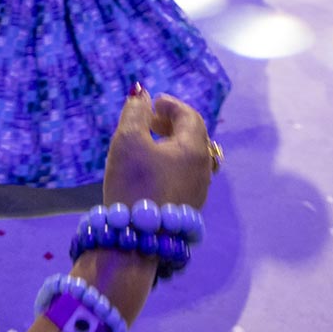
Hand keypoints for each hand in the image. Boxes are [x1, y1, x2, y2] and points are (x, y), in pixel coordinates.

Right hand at [103, 85, 211, 210]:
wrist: (138, 238)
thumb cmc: (133, 183)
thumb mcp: (128, 140)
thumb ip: (135, 111)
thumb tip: (142, 93)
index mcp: (195, 149)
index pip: (190, 116)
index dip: (171, 104)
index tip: (152, 102)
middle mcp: (204, 169)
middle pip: (195, 136)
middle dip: (173, 122)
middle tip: (149, 119)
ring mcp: (199, 191)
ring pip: (191, 158)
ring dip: (172, 144)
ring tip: (148, 143)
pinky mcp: (189, 209)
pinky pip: (185, 175)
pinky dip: (172, 163)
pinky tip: (151, 169)